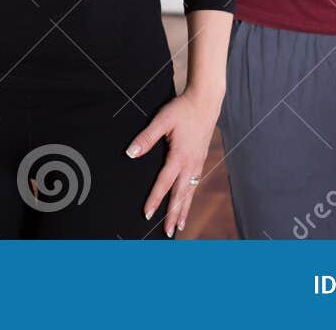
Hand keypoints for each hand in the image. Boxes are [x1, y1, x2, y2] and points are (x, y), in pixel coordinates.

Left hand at [128, 89, 220, 235]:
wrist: (206, 102)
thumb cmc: (183, 110)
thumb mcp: (162, 121)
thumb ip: (146, 138)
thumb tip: (130, 153)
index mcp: (180, 157)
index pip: (164, 183)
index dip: (154, 200)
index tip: (146, 214)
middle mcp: (191, 164)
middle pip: (180, 195)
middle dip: (173, 214)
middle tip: (168, 233)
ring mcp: (198, 163)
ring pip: (190, 192)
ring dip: (184, 210)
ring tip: (180, 226)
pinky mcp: (201, 160)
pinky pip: (195, 184)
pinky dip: (190, 197)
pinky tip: (187, 202)